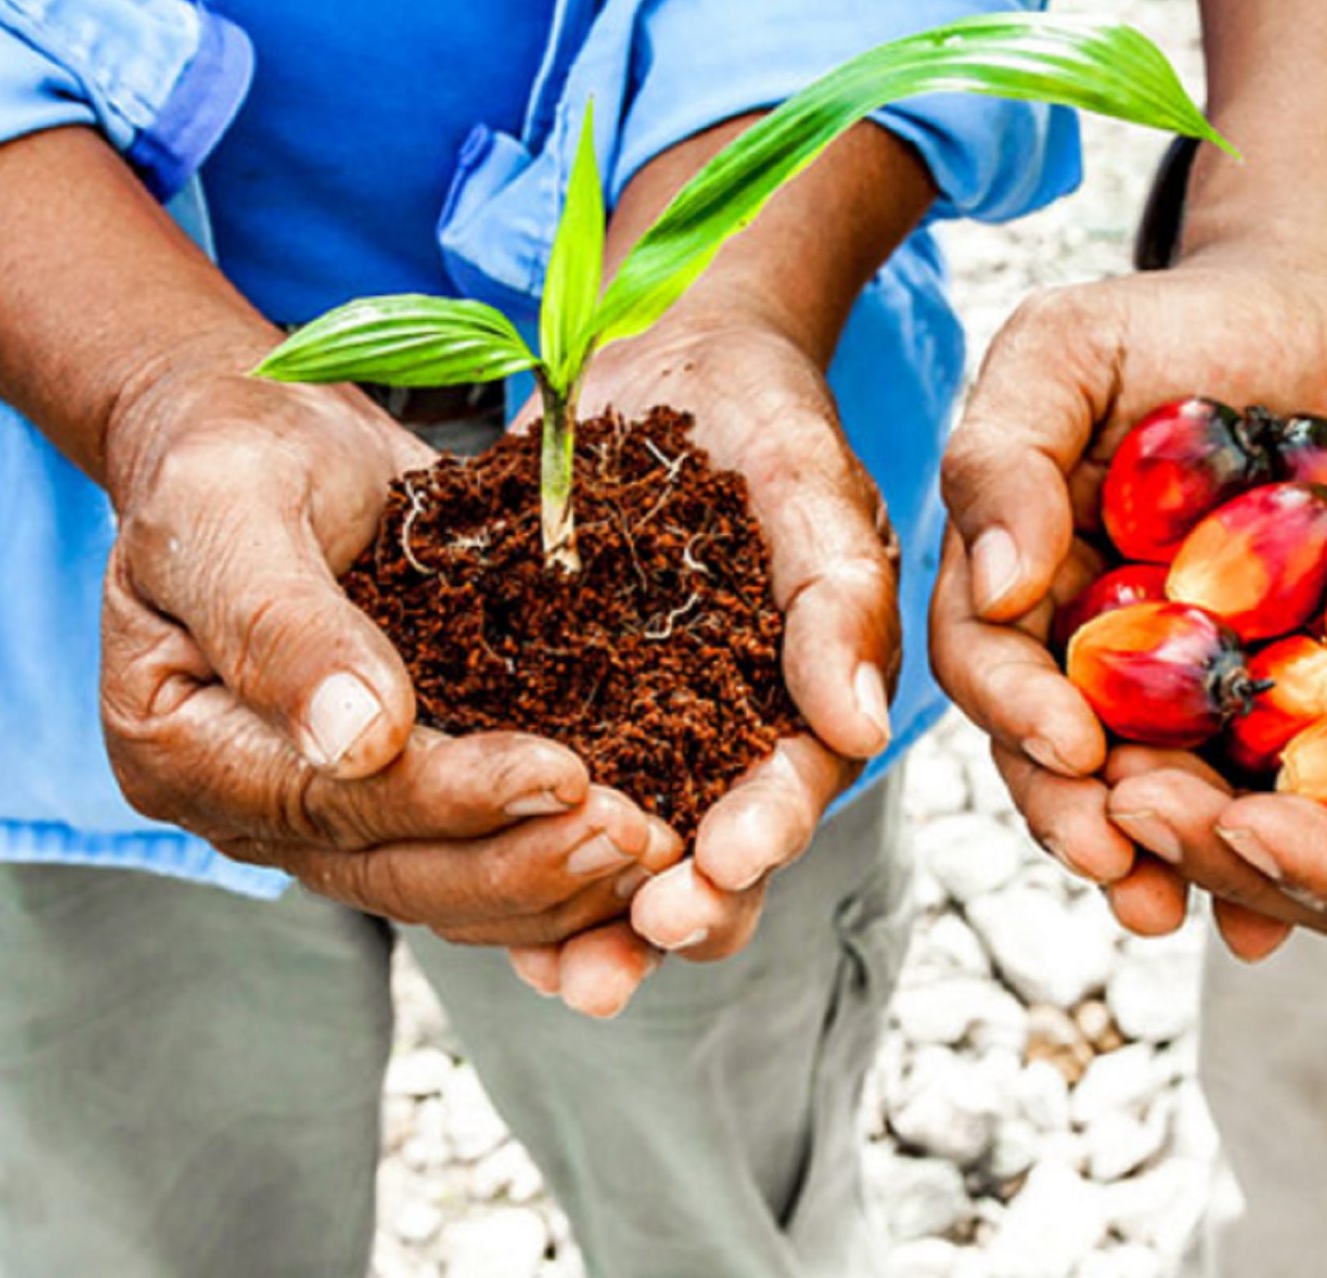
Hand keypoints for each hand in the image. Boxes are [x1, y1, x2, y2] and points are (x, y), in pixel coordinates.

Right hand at [99, 340, 681, 971]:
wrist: (265, 438)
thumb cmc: (230, 456)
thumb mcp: (229, 506)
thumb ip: (279, 620)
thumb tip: (359, 741)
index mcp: (178, 749)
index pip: (328, 803)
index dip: (450, 799)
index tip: (564, 773)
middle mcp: (247, 808)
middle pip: (393, 871)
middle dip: (522, 862)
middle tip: (639, 835)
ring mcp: (322, 816)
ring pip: (443, 888)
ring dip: (554, 881)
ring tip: (659, 851)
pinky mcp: (394, 799)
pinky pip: (475, 856)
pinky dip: (555, 858)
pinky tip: (641, 850)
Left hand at [504, 316, 899, 1011]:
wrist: (666, 354)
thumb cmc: (762, 412)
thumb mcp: (809, 483)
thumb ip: (837, 594)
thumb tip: (859, 726)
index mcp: (807, 698)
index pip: (792, 786)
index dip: (763, 834)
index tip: (722, 866)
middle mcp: (727, 736)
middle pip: (713, 856)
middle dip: (680, 912)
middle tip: (639, 942)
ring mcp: (641, 731)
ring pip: (620, 853)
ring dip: (591, 918)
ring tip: (560, 972)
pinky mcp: (555, 707)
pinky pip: (533, 798)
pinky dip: (509, 849)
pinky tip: (467, 891)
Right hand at [932, 254, 1326, 931]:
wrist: (1326, 325)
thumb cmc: (1179, 324)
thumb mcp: (1068, 351)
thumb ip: (1004, 452)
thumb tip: (991, 582)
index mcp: (1014, 577)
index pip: (985, 660)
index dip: (1016, 713)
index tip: (1071, 745)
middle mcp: (1082, 645)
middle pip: (1061, 754)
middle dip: (1087, 820)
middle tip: (1127, 874)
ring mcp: (1179, 681)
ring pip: (1158, 789)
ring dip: (1171, 860)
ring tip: (1193, 913)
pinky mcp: (1273, 698)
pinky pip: (1266, 785)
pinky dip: (1275, 848)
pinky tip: (1286, 917)